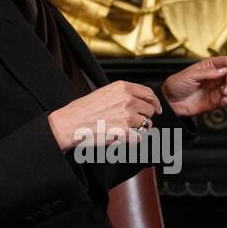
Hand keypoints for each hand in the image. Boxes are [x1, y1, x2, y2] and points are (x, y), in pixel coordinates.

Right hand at [47, 80, 161, 151]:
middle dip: (146, 117)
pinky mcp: (124, 132)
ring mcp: (127, 116)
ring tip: (127, 130)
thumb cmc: (82, 110)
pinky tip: (123, 138)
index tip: (156, 109)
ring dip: (140, 129)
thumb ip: (122, 95)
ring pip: (146, 124)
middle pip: (150, 109)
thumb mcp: (104, 93)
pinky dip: (134, 140)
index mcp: (122, 87)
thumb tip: (138, 102)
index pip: (148, 93)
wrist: (70, 123)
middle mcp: (127, 100)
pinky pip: (139, 138)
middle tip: (138, 122)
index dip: (154, 102)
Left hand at [160, 56, 226, 116]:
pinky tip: (224, 99)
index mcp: (207, 67)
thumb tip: (223, 70)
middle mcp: (213, 78)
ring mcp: (214, 90)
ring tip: (225, 91)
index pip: (223, 62)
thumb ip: (208, 73)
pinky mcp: (214, 102)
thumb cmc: (176, 85)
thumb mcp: (191, 75)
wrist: (170, 101)